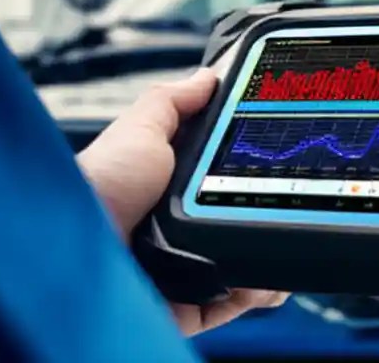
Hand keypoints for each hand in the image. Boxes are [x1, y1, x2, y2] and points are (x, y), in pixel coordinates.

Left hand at [76, 68, 289, 335]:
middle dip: (275, 200)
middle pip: (245, 209)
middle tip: (297, 186)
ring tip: (292, 230)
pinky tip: (271, 270)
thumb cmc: (96, 191)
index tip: (284, 140)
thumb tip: (207, 76)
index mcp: (167, 184)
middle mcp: (180, 225)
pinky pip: (240, 296)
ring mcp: (191, 265)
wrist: (80, 256)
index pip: (223, 165)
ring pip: (250, 255)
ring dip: (275, 245)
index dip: (254, 154)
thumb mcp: (138, 131)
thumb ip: (171, 103)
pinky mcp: (196, 303)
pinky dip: (262, 285)